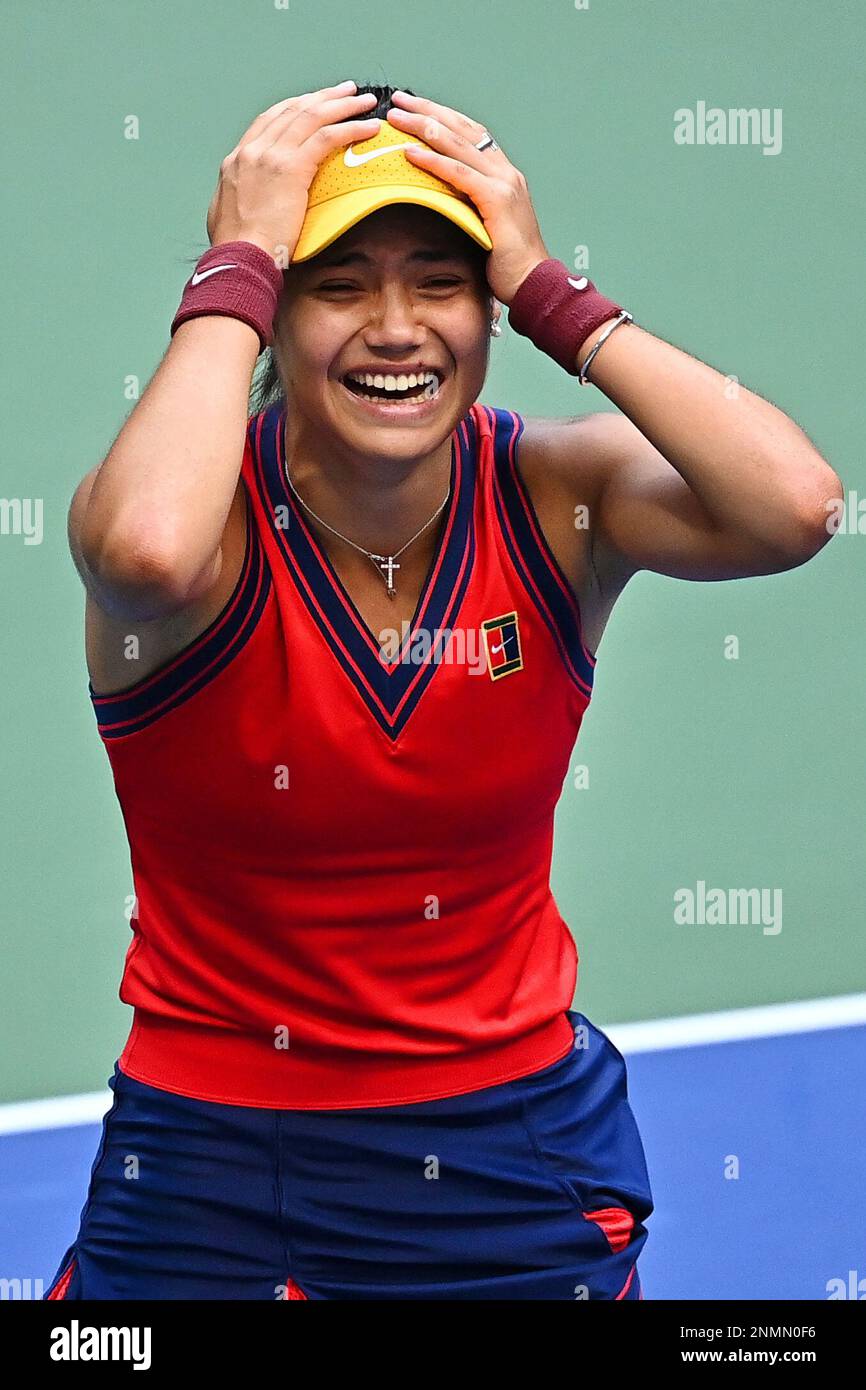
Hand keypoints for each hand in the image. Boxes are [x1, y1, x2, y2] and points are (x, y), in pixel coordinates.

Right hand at [206, 81, 380, 260]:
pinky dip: (350, 128)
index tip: (315, 103)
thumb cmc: (239, 251)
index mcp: (237, 160)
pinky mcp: (291, 168)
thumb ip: (243, 198)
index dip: (296, 108)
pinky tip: (369, 127)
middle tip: (346, 90)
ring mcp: (270, 156)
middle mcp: (252, 151)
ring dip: (342, 105)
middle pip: (292, 110)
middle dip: (322, 97)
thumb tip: (253, 200)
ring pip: (311, 116)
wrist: (239, 259)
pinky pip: (327, 138)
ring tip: (365, 101)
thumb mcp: (229, 215)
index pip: (270, 121)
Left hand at [386, 91, 549, 305]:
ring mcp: (503, 182)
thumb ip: (466, 207)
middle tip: (398, 99)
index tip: (414, 107)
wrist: (534, 283)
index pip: (469, 134)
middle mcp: (505, 171)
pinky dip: (432, 161)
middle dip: (428, 110)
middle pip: (461, 129)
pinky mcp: (497, 199)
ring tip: (397, 117)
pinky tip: (409, 152)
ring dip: (424, 127)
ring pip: (457, 144)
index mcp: (503, 174)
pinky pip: (458, 174)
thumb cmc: (508, 264)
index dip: (442, 116)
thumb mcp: (484, 227)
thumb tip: (437, 203)